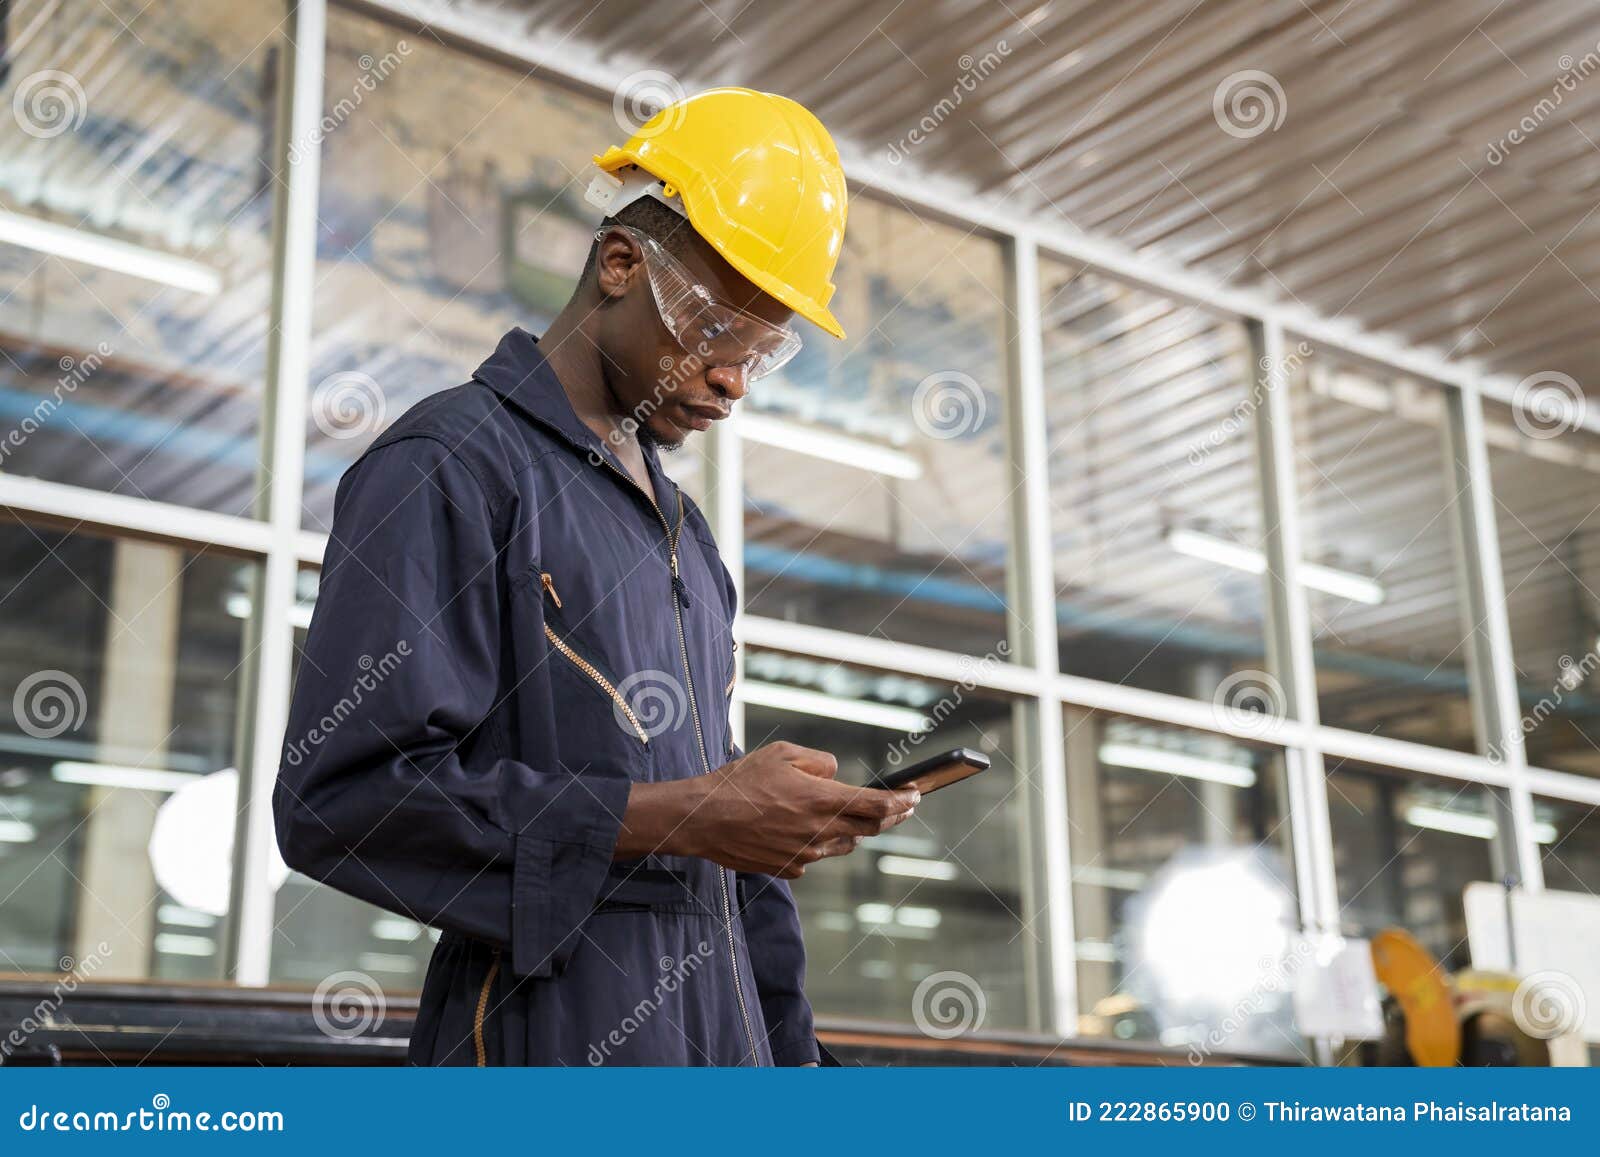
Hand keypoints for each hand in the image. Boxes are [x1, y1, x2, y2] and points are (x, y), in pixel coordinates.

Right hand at [674, 742, 917, 878]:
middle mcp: (819, 832)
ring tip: (849, 813)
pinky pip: (815, 854)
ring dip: (853, 829)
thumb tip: (836, 774)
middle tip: (903, 806)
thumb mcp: (782, 753)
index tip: (916, 796)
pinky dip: (819, 841)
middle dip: (890, 816)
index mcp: (821, 801)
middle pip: (869, 828)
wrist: (703, 820)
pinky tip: (801, 827)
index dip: (902, 802)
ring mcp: (805, 855)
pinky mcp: (789, 869)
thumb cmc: (739, 782)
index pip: (877, 806)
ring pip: (843, 843)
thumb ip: (819, 762)